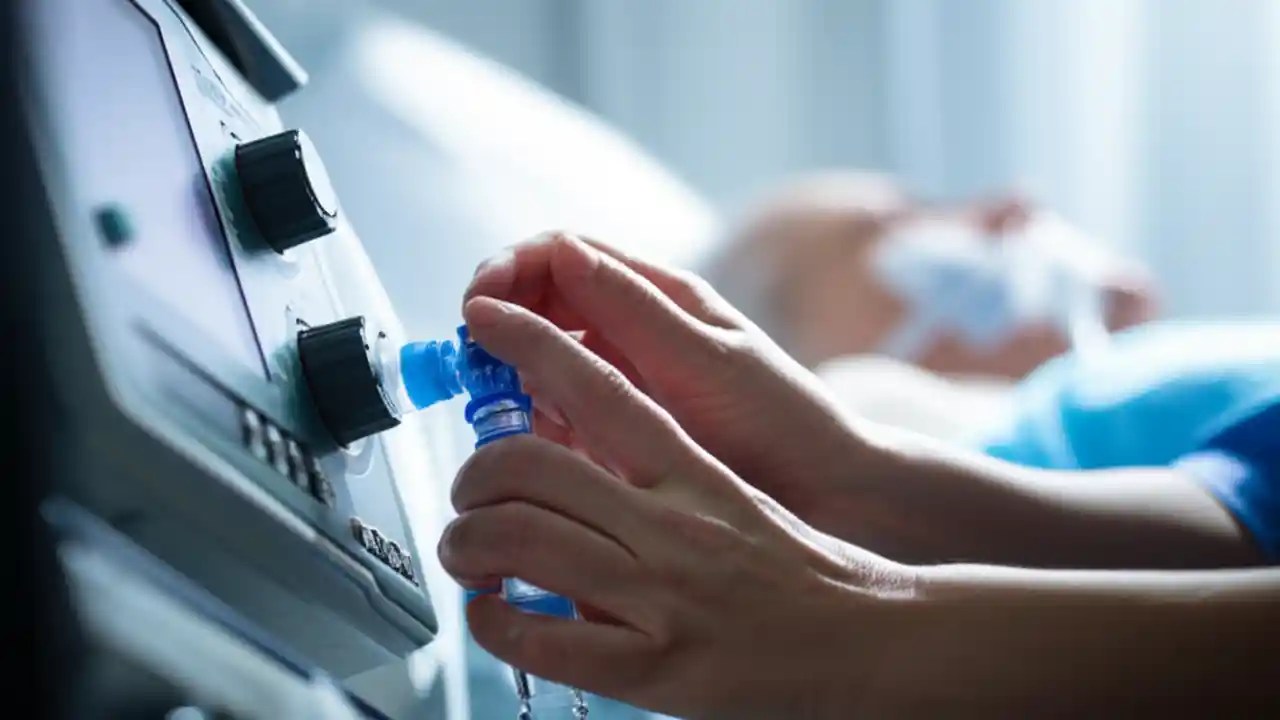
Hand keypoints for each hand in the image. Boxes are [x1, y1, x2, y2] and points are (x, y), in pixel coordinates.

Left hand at [439, 297, 913, 719]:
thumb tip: (576, 458)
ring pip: (519, 540)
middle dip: (473, 477)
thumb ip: (658, 476)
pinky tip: (491, 617)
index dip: (531, 344)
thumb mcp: (730, 498)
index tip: (485, 318)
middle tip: (466, 496)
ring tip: (465, 553)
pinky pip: (541, 638)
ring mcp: (661, 595)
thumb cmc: (800, 568)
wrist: (871, 640)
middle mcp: (672, 525)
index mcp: (692, 474)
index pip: (599, 389)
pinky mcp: (654, 667)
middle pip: (531, 466)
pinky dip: (493, 625)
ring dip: (466, 545)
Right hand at [464, 233, 874, 541]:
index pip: (560, 256)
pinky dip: (533, 421)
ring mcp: (622, 379)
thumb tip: (557, 250)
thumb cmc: (780, 420)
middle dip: (497, 324)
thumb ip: (629, 308)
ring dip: (510, 376)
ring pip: (540, 360)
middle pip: (539, 304)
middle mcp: (633, 329)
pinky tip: (533, 443)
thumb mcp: (702, 358)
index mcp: (658, 295)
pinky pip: (556, 412)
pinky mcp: (616, 429)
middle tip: (472, 365)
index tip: (476, 306)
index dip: (509, 270)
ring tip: (500, 408)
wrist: (826, 496)